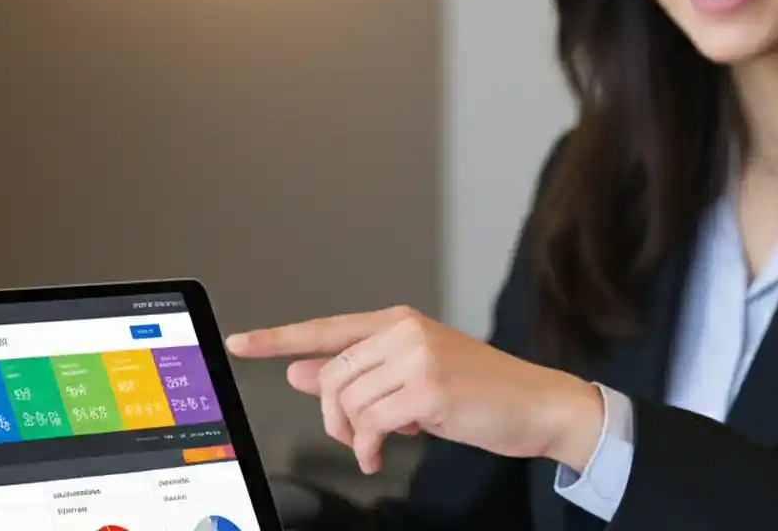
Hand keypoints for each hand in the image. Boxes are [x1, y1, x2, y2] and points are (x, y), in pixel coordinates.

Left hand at [226, 305, 602, 474]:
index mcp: (400, 321)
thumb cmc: (479, 391)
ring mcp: (417, 355)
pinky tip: (382, 455)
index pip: (327, 328)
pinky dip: (369, 448)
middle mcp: (405, 330)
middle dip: (332, 417)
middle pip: (332, 376)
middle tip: (354, 439)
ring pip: (348, 402)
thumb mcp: (413, 378)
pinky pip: (371, 423)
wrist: (537, 404)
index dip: (279, 338)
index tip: (241, 342)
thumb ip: (359, 373)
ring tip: (378, 446)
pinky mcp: (428, 388)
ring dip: (355, 437)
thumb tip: (299, 372)